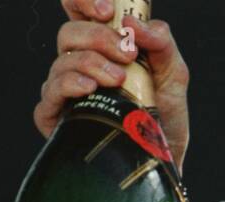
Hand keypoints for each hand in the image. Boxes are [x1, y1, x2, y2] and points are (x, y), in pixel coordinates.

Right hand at [35, 0, 191, 174]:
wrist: (163, 161)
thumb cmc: (164, 118)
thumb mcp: (174, 77)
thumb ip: (162, 43)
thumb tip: (133, 22)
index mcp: (102, 47)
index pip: (77, 9)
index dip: (83, 0)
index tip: (106, 10)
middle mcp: (79, 64)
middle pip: (70, 33)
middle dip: (99, 38)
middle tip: (127, 55)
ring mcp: (67, 91)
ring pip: (62, 61)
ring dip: (91, 63)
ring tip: (118, 80)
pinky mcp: (58, 118)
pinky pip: (50, 94)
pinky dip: (69, 85)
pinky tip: (89, 89)